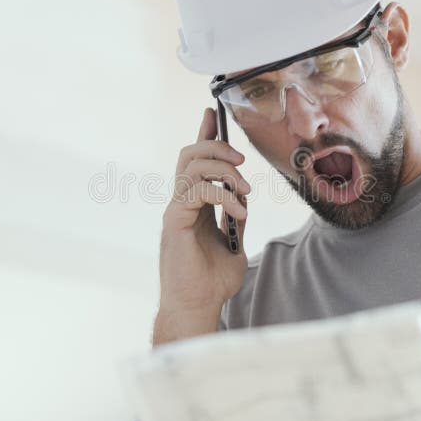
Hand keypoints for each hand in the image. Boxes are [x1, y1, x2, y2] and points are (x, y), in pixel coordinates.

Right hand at [159, 107, 250, 315]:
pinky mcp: (175, 221)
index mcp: (193, 204)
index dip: (203, 134)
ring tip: (244, 192)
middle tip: (242, 160)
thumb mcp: (234, 242)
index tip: (212, 114)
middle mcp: (181, 202)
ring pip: (191, 165)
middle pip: (190, 153)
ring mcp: (176, 210)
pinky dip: (223, 195)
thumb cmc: (213, 281)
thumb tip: (243, 197)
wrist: (199, 306)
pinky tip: (239, 212)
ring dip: (224, 170)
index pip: (196, 161)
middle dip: (217, 146)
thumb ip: (234, 217)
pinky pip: (196, 190)